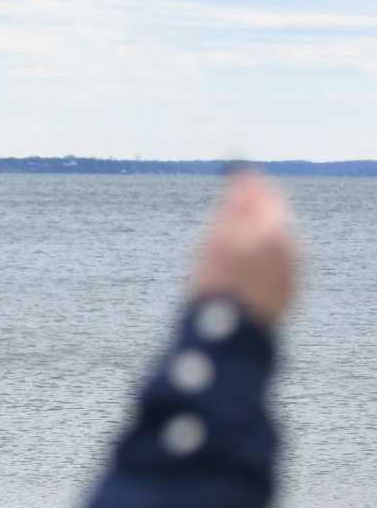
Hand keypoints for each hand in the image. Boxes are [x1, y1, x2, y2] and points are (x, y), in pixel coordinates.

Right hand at [189, 170, 299, 327]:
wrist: (229, 332)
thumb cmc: (217, 281)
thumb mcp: (215, 236)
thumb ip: (233, 205)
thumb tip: (244, 178)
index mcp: (276, 229)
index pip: (267, 193)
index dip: (248, 182)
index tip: (232, 174)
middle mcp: (292, 248)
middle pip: (273, 220)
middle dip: (251, 215)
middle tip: (222, 216)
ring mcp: (292, 273)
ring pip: (274, 245)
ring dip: (254, 240)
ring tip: (223, 252)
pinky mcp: (286, 295)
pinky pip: (274, 268)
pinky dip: (258, 263)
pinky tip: (237, 275)